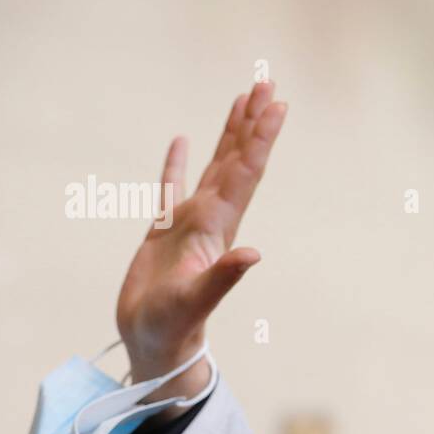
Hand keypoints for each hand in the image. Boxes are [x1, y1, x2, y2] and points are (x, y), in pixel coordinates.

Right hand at [116, 82, 286, 407]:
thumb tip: (254, 255)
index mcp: (218, 229)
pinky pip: (170, 187)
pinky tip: (182, 140)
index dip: (260, 139)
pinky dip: (177, 162)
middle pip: (235, 161)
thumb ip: (224, 278)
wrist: (157, 348)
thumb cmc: (174, 329)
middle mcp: (210, 220)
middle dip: (252, 124)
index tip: (276, 105)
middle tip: (267, 85)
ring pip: (211, 167)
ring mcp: (188, 224)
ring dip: (228, 135)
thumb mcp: (196, 302)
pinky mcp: (163, 232)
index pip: (245, 174)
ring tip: (242, 99)